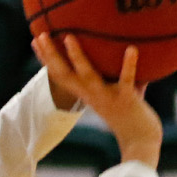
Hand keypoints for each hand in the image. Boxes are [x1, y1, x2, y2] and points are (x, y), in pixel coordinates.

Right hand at [33, 33, 160, 168]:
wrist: (140, 141)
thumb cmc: (128, 114)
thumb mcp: (114, 91)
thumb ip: (114, 72)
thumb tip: (124, 44)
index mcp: (86, 93)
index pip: (60, 75)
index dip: (46, 59)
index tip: (35, 40)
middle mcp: (91, 95)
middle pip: (65, 74)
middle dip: (51, 55)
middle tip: (41, 35)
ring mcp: (107, 97)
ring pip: (88, 76)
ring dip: (77, 57)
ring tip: (69, 37)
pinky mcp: (126, 99)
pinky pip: (126, 80)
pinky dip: (129, 64)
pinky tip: (132, 48)